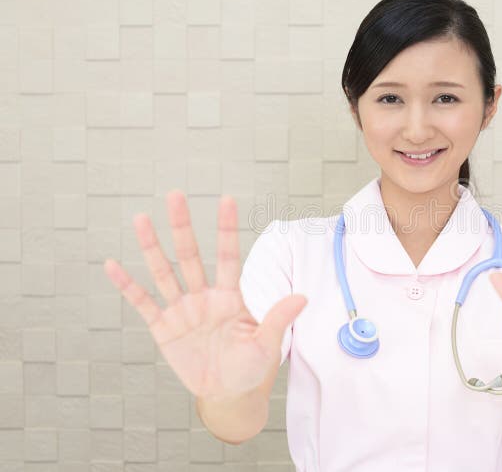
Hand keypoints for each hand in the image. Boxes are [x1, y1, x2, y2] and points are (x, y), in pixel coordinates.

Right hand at [103, 191, 306, 399]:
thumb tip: (303, 297)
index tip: (226, 199)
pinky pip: (143, 303)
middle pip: (191, 255)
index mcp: (230, 296)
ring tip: (141, 219)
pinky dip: (127, 285)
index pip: (227, 256)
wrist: (227, 393)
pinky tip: (112, 266)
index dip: (226, 229)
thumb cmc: (251, 367)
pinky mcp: (163, 327)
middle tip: (175, 194)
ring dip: (152, 247)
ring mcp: (182, 309)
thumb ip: (278, 318)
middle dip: (183, 226)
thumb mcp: (266, 344)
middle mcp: (204, 296)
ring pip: (164, 272)